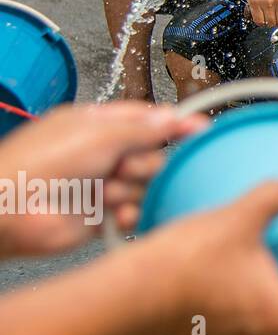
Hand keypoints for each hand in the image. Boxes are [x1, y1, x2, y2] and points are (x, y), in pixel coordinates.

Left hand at [0, 102, 207, 258]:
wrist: (8, 211)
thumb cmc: (39, 163)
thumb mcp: (98, 135)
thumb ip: (142, 129)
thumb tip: (174, 117)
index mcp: (96, 126)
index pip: (145, 119)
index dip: (174, 123)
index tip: (201, 128)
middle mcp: (100, 154)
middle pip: (150, 154)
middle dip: (146, 163)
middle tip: (129, 168)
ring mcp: (100, 185)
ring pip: (144, 185)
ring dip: (135, 189)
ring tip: (111, 194)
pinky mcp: (100, 216)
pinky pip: (133, 212)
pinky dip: (133, 213)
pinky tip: (121, 214)